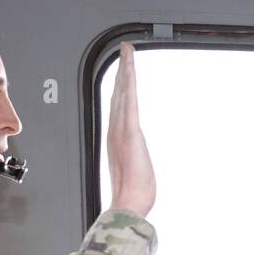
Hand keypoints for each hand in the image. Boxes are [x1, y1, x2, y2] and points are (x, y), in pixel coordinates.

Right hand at [107, 42, 155, 216]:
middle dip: (123, 70)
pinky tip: (130, 68)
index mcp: (118, 138)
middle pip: (120, 93)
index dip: (121, 85)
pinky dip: (129, 82)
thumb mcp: (136, 172)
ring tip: (127, 50)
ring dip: (126, 69)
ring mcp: (121, 130)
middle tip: (125, 50)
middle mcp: (116, 130)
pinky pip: (130, 101)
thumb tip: (137, 162)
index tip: (124, 70)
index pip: (120, 105)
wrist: (129, 204)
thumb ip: (135, 161)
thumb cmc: (134, 193)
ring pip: (123, 92)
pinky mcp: (130, 132)